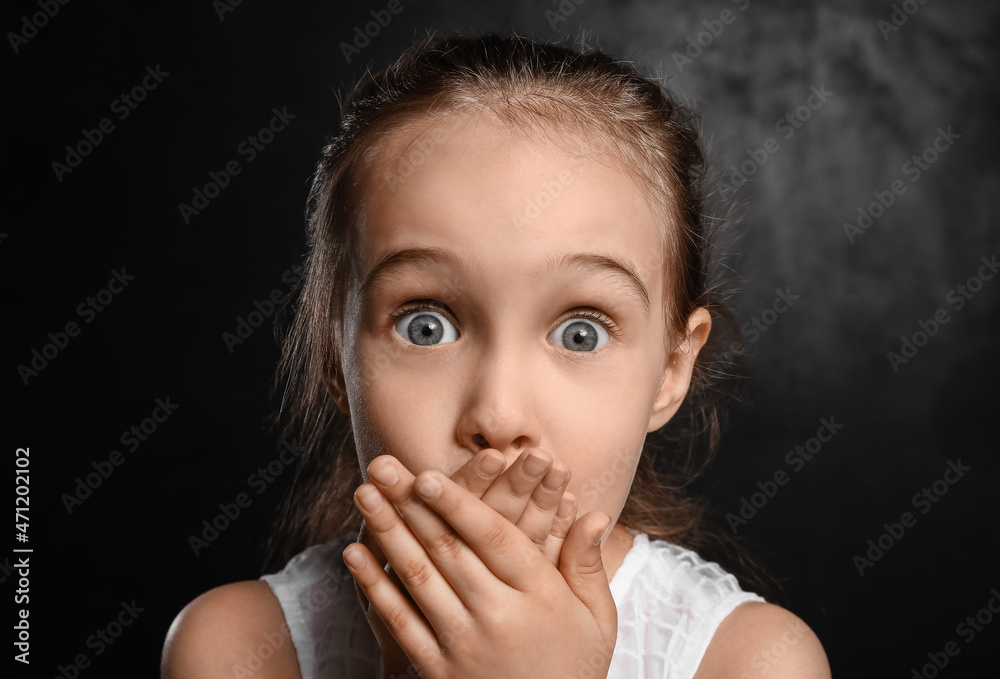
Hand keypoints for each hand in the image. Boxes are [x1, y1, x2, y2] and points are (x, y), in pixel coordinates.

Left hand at [344, 455, 616, 678]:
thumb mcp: (597, 619)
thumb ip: (587, 564)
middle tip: (382, 465)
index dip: (459, 505)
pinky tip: (354, 554)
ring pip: (418, 578)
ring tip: (364, 495)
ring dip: (387, 532)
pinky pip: (399, 622)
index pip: (493, 539)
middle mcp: (496, 616)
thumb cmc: (575, 668)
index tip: (429, 475)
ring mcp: (462, 644)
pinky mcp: (436, 669)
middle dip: (410, 503)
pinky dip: (374, 586)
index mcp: (538, 595)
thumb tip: (596, 513)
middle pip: (447, 549)